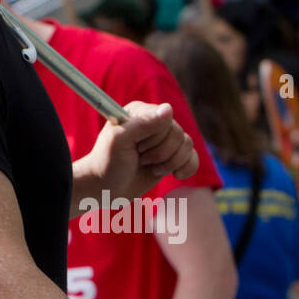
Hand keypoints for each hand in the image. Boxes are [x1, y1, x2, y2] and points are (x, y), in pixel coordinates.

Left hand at [85, 101, 199, 201]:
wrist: (105, 189)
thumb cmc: (108, 163)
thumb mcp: (119, 141)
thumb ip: (142, 124)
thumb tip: (169, 109)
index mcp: (140, 112)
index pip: (166, 119)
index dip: (155, 139)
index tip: (137, 148)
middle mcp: (154, 122)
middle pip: (178, 134)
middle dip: (161, 153)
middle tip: (141, 159)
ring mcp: (164, 140)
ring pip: (187, 145)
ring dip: (170, 162)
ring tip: (150, 167)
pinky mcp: (171, 156)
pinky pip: (193, 157)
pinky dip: (187, 167)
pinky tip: (175, 175)